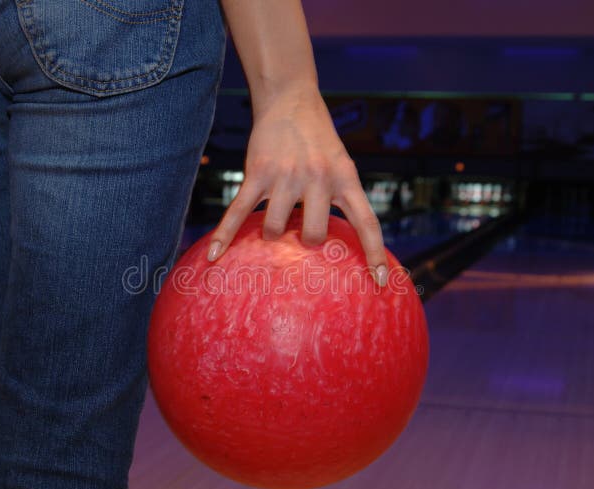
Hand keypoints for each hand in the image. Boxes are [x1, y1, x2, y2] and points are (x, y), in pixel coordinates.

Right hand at [207, 83, 387, 285]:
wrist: (291, 100)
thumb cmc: (319, 141)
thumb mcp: (342, 165)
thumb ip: (341, 198)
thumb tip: (329, 244)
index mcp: (346, 179)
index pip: (366, 223)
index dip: (374, 254)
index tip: (380, 282)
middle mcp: (318, 178)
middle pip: (313, 235)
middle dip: (305, 241)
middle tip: (300, 232)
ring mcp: (286, 177)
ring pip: (275, 229)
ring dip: (273, 233)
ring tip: (275, 221)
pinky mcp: (258, 174)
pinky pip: (239, 212)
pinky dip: (225, 235)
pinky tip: (214, 256)